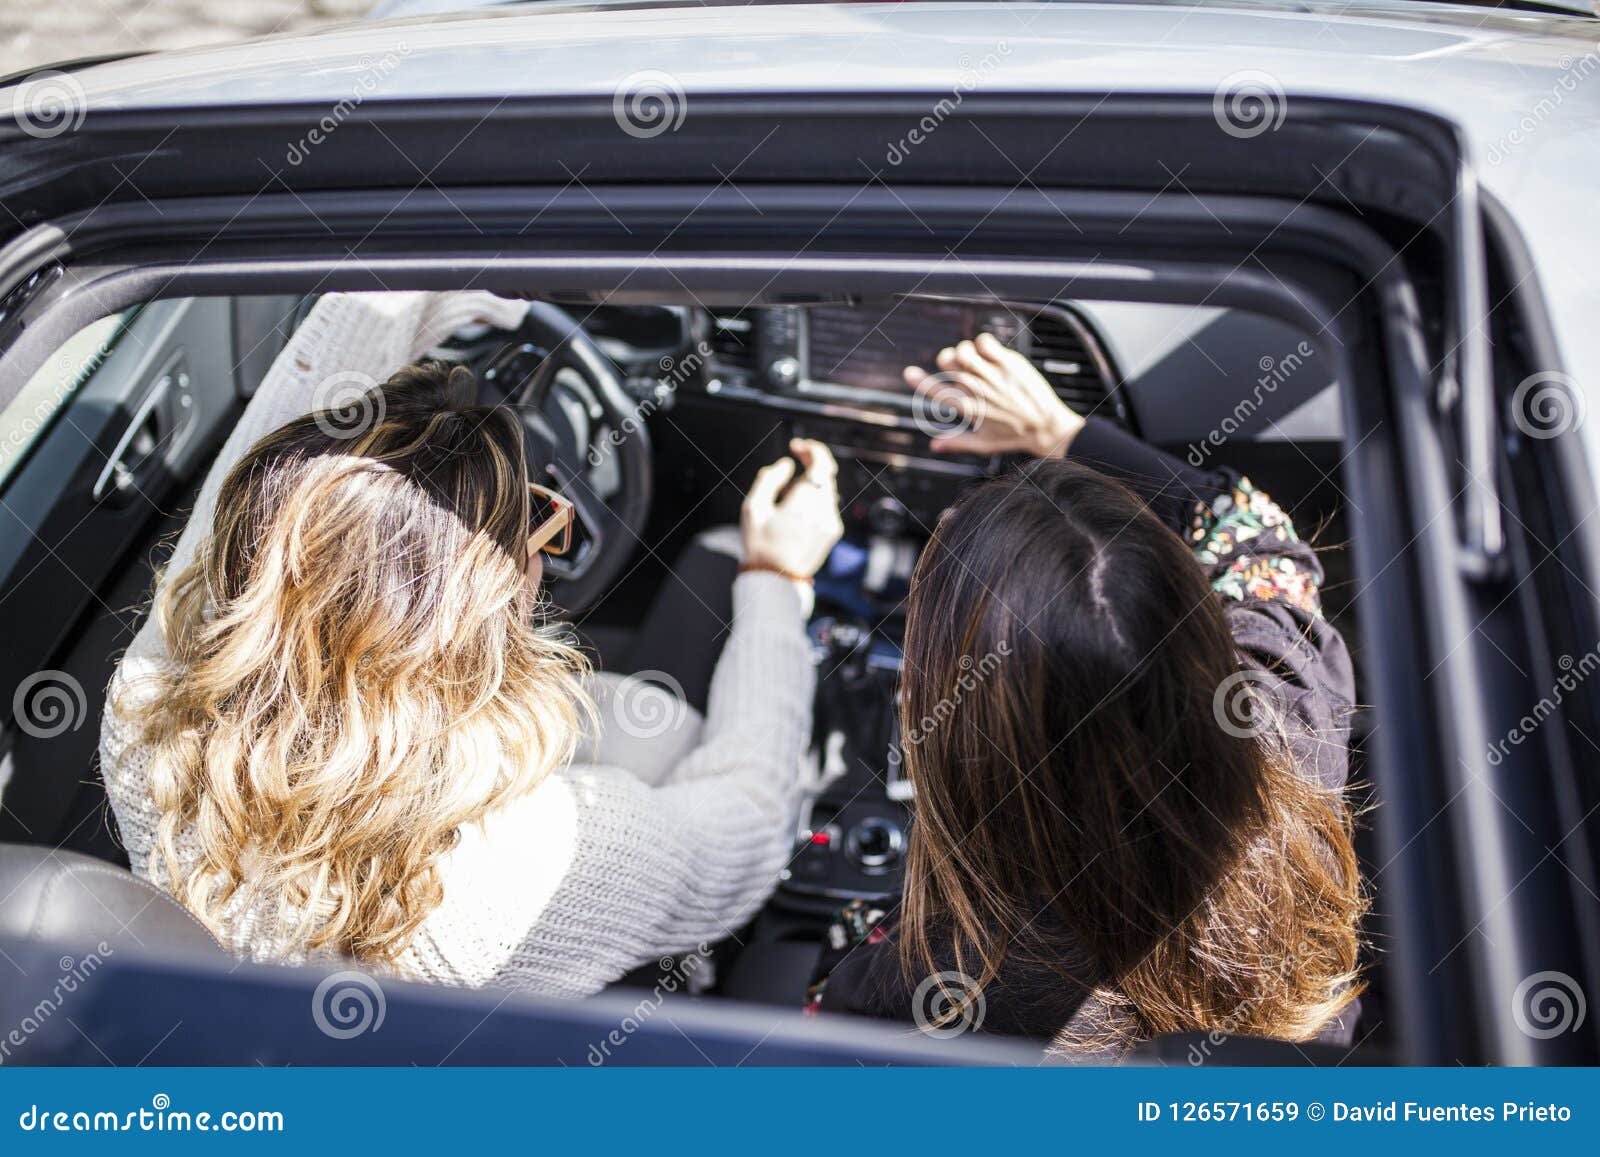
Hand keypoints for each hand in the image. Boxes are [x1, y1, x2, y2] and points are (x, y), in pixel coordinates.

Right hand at [741, 439, 844, 578]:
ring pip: (826, 489)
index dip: (811, 449)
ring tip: (787, 499)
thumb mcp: (753, 508)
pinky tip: (795, 513)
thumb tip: (788, 465)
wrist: (776, 580)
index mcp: (802, 503)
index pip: (820, 464)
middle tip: (792, 464)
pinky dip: (814, 499)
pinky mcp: (832, 532)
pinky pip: (827, 505)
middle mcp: (822, 511)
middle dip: (810, 464)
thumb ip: (769, 479)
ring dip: (810, 484)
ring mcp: (831, 522)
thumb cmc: (760, 545)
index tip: (797, 446)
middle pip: (825, 474)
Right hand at [903, 332, 1085, 457]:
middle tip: (958, 363)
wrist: (1046, 426)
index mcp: (967, 408)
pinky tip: (988, 350)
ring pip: (964, 349)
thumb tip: (934, 446)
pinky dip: (982, 342)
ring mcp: (992, 374)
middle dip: (947, 359)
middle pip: (947, 362)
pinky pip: (985, 341)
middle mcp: (977, 389)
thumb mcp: (983, 443)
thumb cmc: (1014, 436)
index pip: (936, 391)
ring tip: (973, 355)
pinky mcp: (1008, 363)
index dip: (919, 381)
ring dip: (963, 349)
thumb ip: (956, 443)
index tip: (909, 373)